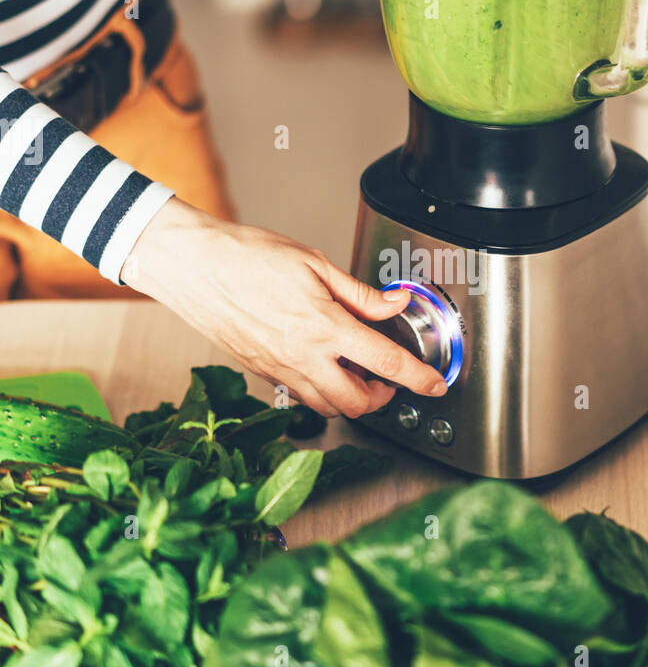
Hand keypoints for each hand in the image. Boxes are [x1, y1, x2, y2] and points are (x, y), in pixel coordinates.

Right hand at [121, 199, 447, 418]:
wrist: (194, 266)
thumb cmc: (247, 257)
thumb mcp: (315, 264)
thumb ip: (360, 293)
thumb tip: (394, 304)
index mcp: (324, 327)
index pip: (386, 363)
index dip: (418, 378)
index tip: (435, 383)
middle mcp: (303, 357)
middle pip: (356, 403)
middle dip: (382, 399)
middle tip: (390, 380)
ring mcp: (279, 370)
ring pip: (327, 409)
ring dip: (350, 400)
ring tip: (356, 374)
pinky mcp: (261, 373)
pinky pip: (299, 397)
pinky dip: (319, 392)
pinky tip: (322, 366)